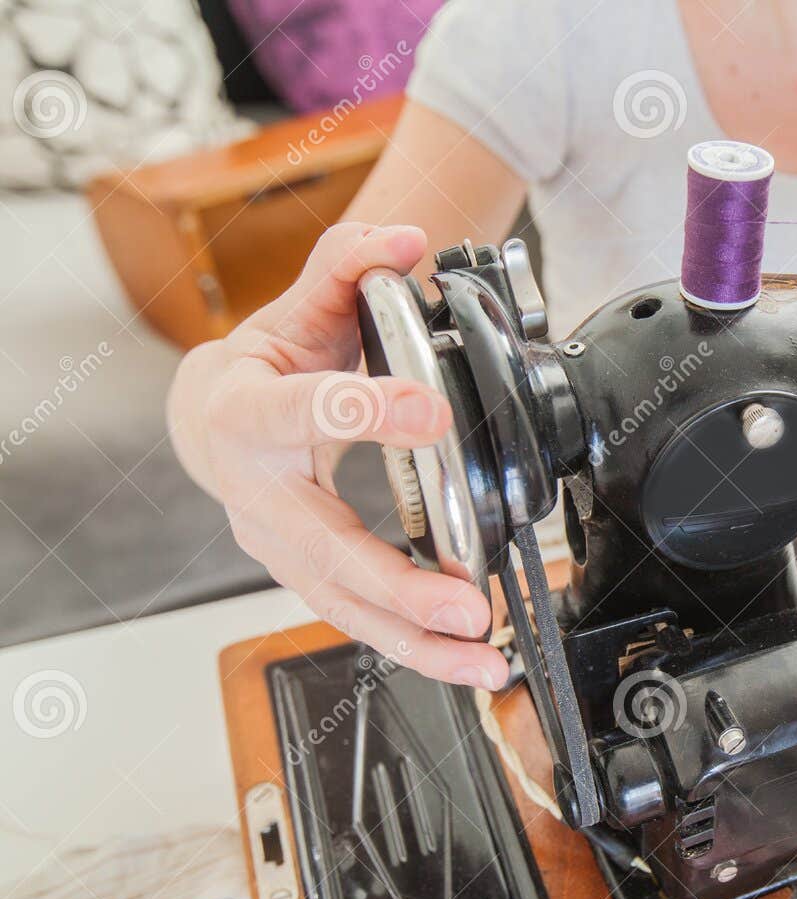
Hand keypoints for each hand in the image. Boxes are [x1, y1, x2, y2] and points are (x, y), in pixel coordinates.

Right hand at [171, 223, 508, 688]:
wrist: (210, 420)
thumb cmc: (262, 367)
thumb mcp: (299, 304)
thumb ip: (350, 261)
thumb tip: (407, 237)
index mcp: (245, 413)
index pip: (300, 410)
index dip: (364, 408)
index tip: (432, 410)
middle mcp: (257, 497)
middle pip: (325, 550)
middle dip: (399, 583)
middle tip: (466, 602)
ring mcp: (282, 550)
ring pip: (346, 607)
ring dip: (418, 640)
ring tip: (482, 656)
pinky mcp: (312, 580)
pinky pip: (363, 621)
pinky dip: (417, 647)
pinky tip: (470, 660)